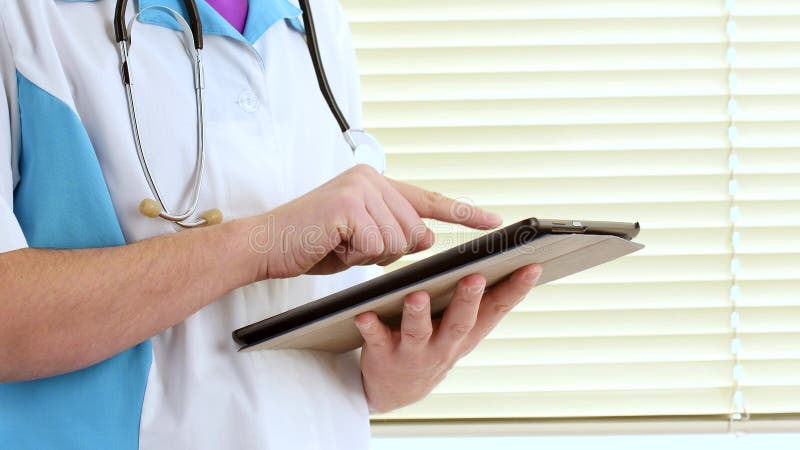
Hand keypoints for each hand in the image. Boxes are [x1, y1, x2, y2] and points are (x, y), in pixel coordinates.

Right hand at [249, 164, 502, 278]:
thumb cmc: (313, 243)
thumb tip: (427, 238)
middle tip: (351, 246)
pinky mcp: (348, 204)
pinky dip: (356, 256)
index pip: (428, 200)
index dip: (463, 212)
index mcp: (377, 183)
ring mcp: (360, 188)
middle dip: (388, 252)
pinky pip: (376, 246)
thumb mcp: (362, 240)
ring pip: (399, 242)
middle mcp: (372, 178)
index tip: (495, 221)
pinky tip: (333, 244)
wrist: (266, 244)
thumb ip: (394, 233)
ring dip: (370, 255)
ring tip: (339, 244)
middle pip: (415, 232)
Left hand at [354, 264, 542, 412]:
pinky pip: (376, 340)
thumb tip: (514, 261)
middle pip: (460, 322)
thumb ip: (483, 302)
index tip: (532, 266)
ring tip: (416, 295)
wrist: (397, 389)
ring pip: (418, 332)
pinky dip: (371, 328)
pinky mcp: (383, 356)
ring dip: (418, 313)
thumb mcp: (464, 329)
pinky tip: (364, 314)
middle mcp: (445, 345)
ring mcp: (414, 353)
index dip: (517, 289)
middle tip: (474, 277)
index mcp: (467, 332)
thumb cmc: (436, 343)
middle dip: (468, 300)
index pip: (497, 309)